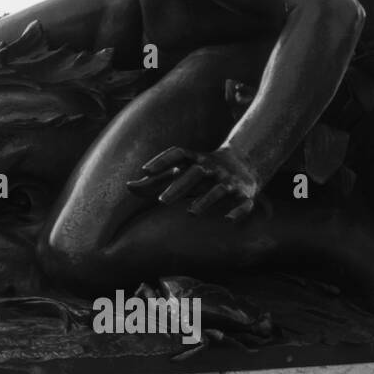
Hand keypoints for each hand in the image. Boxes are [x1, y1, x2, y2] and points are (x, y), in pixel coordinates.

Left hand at [127, 144, 260, 220]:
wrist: (244, 163)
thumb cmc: (201, 171)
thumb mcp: (180, 172)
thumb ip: (154, 181)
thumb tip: (128, 186)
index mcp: (194, 160)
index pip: (177, 153)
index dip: (162, 160)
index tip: (145, 170)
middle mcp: (212, 168)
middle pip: (195, 173)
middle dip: (179, 186)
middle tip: (161, 201)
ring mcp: (229, 181)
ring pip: (219, 190)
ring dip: (206, 200)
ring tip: (190, 212)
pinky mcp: (245, 194)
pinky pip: (244, 203)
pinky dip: (238, 210)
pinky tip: (228, 219)